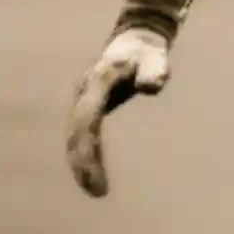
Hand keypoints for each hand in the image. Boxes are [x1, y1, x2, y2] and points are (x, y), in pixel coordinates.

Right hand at [67, 28, 169, 197]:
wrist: (137, 40)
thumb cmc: (149, 52)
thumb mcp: (155, 57)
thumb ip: (155, 70)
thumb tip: (151, 86)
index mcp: (97, 83)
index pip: (87, 121)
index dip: (89, 148)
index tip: (96, 172)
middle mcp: (85, 93)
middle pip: (77, 133)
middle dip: (84, 163)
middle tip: (98, 192)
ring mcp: (85, 100)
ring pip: (77, 136)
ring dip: (83, 163)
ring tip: (97, 191)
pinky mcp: (91, 107)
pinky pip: (85, 134)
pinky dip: (88, 155)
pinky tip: (95, 176)